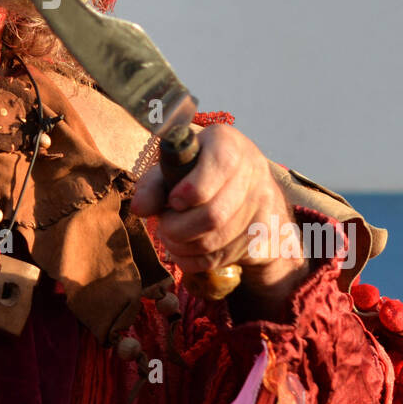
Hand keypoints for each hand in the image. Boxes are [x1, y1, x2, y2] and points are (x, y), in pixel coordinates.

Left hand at [131, 124, 308, 311]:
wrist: (250, 191)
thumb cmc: (200, 173)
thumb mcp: (176, 167)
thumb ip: (153, 184)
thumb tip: (140, 208)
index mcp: (229, 144)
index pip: (220, 165)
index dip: (191, 189)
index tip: (172, 201)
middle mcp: (252, 171)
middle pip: (214, 214)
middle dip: (177, 227)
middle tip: (164, 226)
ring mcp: (262, 205)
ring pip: (216, 241)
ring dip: (182, 246)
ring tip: (170, 237)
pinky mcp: (262, 234)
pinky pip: (223, 257)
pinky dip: (194, 259)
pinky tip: (185, 249)